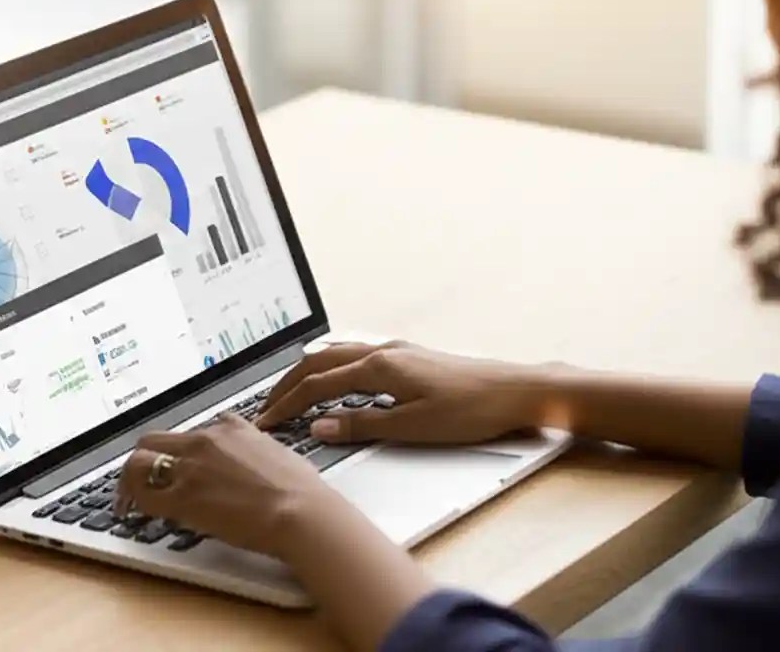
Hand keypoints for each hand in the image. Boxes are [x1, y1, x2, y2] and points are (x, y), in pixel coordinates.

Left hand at [115, 413, 340, 558]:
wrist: (299, 510)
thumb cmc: (300, 490)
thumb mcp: (279, 454)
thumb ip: (258, 451)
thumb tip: (258, 463)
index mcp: (231, 427)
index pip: (195, 431)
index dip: (184, 451)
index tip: (183, 464)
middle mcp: (205, 440)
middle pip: (156, 439)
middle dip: (146, 457)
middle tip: (143, 476)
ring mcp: (191, 467)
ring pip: (141, 460)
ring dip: (131, 476)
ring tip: (127, 495)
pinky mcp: (182, 497)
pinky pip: (144, 492)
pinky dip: (132, 499)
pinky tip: (130, 509)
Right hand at [255, 341, 554, 443]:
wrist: (514, 391)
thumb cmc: (471, 410)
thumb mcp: (412, 427)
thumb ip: (363, 426)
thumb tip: (321, 427)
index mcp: (379, 367)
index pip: (317, 385)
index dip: (286, 405)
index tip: (265, 422)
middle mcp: (384, 352)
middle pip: (319, 363)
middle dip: (287, 385)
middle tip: (265, 408)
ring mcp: (398, 351)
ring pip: (337, 355)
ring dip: (308, 373)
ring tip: (289, 392)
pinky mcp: (410, 358)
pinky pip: (356, 356)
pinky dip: (332, 368)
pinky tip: (335, 380)